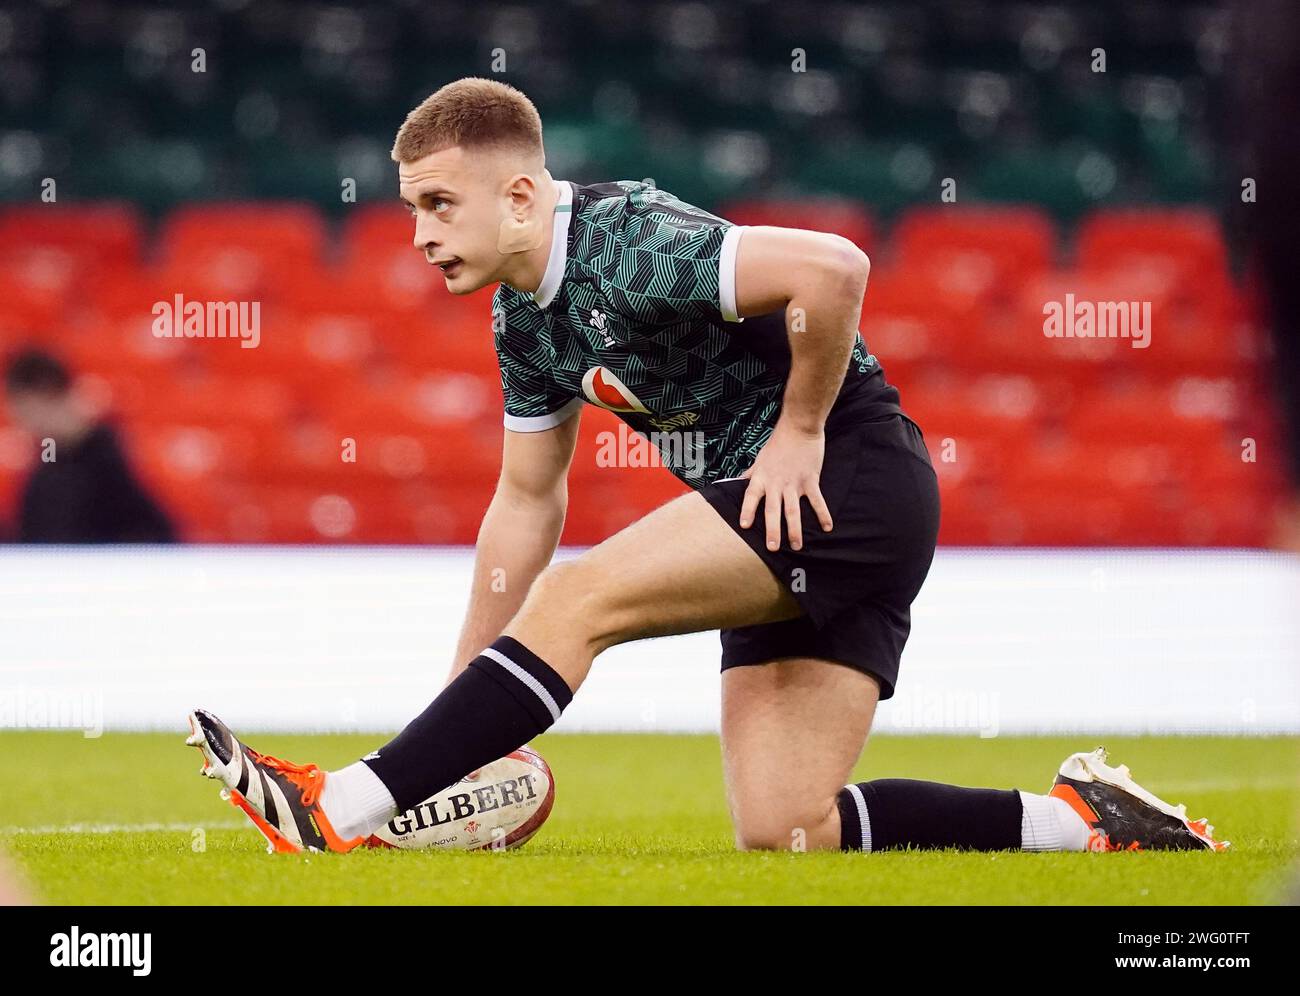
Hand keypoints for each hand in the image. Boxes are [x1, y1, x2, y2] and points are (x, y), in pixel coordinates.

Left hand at [738, 421, 832, 551]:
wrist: (799, 427)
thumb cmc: (778, 443)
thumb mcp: (760, 459)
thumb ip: (751, 473)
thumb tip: (739, 482)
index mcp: (762, 477)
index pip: (751, 496)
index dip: (747, 510)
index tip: (745, 525)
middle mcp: (776, 482)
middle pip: (773, 510)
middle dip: (773, 530)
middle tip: (773, 548)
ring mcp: (794, 483)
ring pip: (793, 510)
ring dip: (796, 530)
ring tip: (797, 546)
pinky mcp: (811, 480)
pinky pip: (817, 501)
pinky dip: (823, 514)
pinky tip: (827, 527)